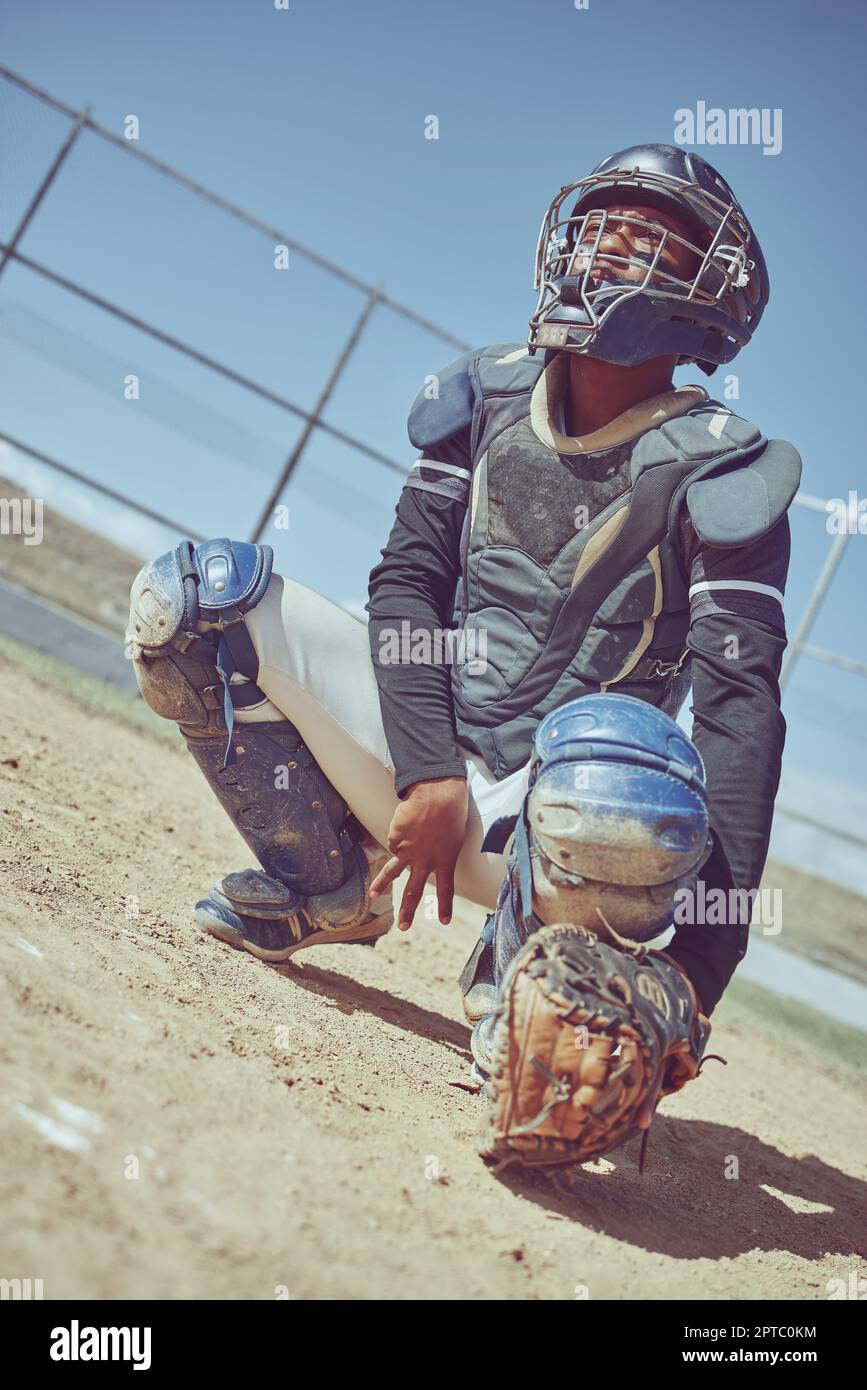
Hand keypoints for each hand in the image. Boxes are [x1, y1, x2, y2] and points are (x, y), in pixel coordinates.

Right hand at [369, 777, 467, 930]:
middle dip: (408, 911)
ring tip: (373, 896)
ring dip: (381, 886)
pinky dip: (400, 834)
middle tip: (403, 927)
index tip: (444, 921)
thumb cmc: (451, 811)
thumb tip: (429, 858)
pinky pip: (395, 840)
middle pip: (414, 891)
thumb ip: (442, 851)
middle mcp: (425, 861)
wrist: (436, 794)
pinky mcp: (395, 839)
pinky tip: (407, 822)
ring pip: (392, 873)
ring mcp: (408, 852)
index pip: (446, 889)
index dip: (445, 905)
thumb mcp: (455, 836)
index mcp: (445, 861)